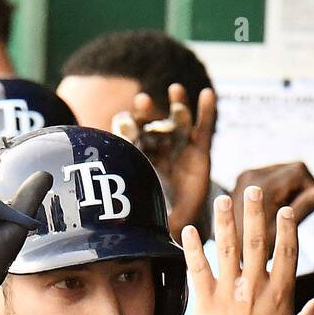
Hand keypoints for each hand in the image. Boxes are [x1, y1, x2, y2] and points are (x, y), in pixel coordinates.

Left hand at [111, 83, 215, 239]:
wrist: (180, 224)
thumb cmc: (154, 217)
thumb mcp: (139, 210)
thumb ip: (128, 206)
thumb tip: (107, 222)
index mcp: (136, 157)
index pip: (129, 137)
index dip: (127, 128)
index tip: (123, 122)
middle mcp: (156, 149)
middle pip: (151, 125)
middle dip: (147, 113)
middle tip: (142, 102)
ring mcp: (178, 148)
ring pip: (177, 123)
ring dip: (177, 105)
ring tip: (174, 90)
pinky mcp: (199, 152)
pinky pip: (203, 128)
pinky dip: (206, 111)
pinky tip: (206, 94)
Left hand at [183, 186, 313, 314]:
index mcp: (280, 292)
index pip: (286, 251)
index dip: (286, 228)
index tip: (284, 210)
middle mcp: (255, 285)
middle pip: (255, 239)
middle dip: (255, 212)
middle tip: (252, 190)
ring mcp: (229, 290)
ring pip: (227, 247)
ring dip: (225, 220)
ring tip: (223, 200)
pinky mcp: (205, 299)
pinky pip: (197, 267)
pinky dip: (192, 248)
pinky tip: (189, 230)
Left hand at [232, 162, 313, 247]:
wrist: (224, 258)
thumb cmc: (253, 255)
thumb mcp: (282, 234)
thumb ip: (305, 208)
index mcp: (262, 187)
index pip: (300, 172)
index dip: (312, 188)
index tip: (312, 207)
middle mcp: (252, 176)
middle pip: (293, 169)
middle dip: (303, 188)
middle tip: (299, 213)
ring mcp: (245, 176)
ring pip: (284, 171)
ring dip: (292, 189)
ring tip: (285, 215)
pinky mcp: (242, 179)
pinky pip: (271, 176)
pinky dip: (280, 189)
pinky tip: (274, 209)